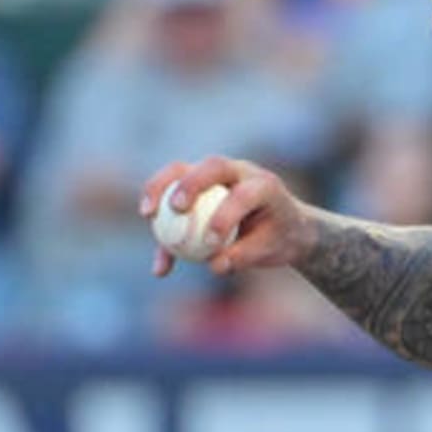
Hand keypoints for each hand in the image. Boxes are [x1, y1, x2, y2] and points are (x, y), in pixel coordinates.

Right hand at [138, 157, 315, 277]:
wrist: (284, 228)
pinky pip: (171, 196)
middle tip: (174, 208)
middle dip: (190, 183)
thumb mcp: (270, 249)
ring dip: (161, 187)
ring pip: (183, 169)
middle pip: (212, 166)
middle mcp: (240, 171)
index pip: (243, 193)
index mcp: (265, 185)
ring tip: (147, 214)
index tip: (210, 241)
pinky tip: (159, 263)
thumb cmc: (279, 237)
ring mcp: (215, 175)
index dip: (225, 215)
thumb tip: (214, 265)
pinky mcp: (196, 186)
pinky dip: (160, 220)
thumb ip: (244, 255)